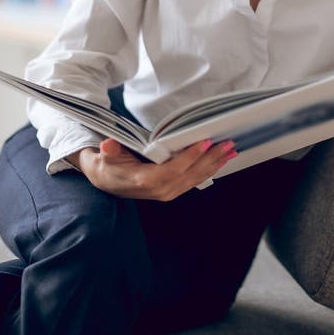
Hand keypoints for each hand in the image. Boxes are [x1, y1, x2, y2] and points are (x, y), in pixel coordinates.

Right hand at [66, 137, 236, 200]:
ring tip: (230, 151)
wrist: (106, 181)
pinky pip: (194, 180)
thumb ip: (108, 151)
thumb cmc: (107, 165)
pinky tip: (220, 161)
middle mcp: (160, 190)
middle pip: (190, 174)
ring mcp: (168, 192)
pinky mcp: (173, 190)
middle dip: (211, 159)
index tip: (205, 142)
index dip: (190, 157)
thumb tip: (107, 145)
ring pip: (196, 178)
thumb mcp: (103, 157)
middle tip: (227, 144)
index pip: (173, 169)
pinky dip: (209, 170)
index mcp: (145, 180)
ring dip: (214, 164)